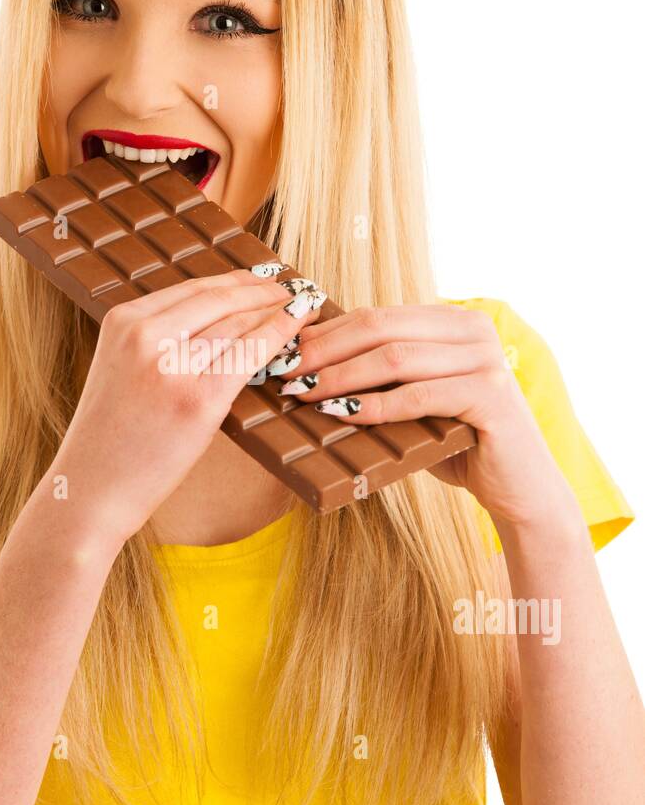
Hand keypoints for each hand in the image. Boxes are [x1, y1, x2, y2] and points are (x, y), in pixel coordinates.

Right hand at [55, 265, 325, 545]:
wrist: (91, 489)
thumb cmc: (111, 438)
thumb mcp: (121, 368)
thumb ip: (157, 340)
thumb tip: (218, 320)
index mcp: (123, 322)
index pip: (193, 288)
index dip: (237, 281)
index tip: (263, 281)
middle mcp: (144, 336)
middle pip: (219, 299)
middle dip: (263, 292)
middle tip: (293, 292)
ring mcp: (170, 368)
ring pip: (239, 324)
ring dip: (278, 312)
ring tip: (302, 311)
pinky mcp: (197, 401)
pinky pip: (250, 356)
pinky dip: (280, 338)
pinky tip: (299, 333)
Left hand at [273, 303, 580, 530]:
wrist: (520, 488)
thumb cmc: (457, 442)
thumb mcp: (416, 399)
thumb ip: (383, 375)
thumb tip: (310, 365)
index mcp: (455, 319)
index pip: (377, 315)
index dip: (327, 332)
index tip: (285, 352)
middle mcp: (475, 328)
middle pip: (381, 328)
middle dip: (325, 350)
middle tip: (285, 371)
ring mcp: (486, 358)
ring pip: (394, 358)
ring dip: (340, 376)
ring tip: (303, 393)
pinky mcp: (490, 394)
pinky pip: (418, 395)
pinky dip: (375, 405)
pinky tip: (340, 414)